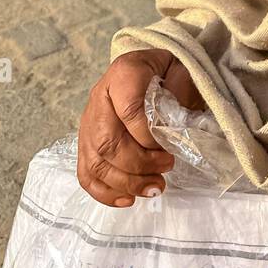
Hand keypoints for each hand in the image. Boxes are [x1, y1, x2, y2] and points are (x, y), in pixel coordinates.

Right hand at [77, 50, 203, 207]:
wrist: (148, 67)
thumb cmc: (167, 71)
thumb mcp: (181, 72)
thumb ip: (181, 95)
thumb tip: (176, 131)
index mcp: (123, 74)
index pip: (129, 110)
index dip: (149, 135)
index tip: (169, 145)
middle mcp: (98, 99)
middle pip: (107, 143)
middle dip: (139, 164)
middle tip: (167, 167)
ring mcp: (88, 123)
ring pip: (96, 163)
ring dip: (126, 183)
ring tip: (155, 188)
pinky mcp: (86, 143)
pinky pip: (86, 174)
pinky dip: (105, 192)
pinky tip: (128, 199)